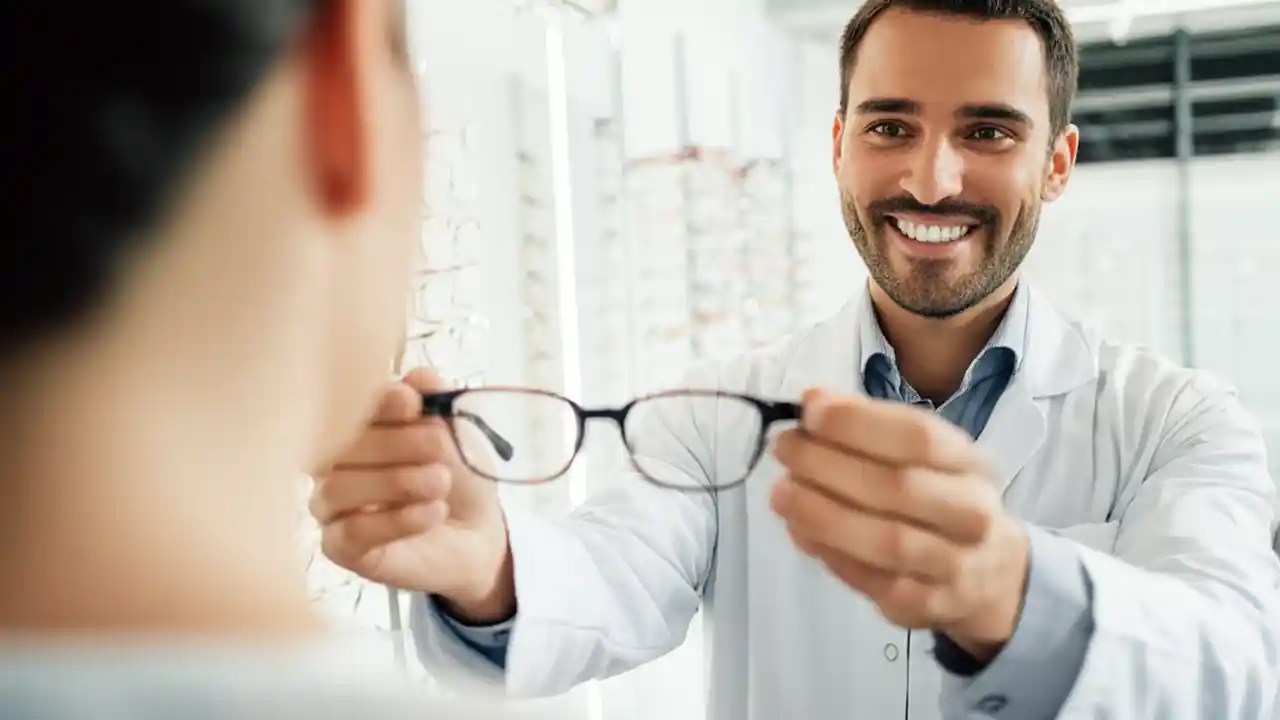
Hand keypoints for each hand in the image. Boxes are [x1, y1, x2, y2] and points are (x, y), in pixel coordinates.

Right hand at [311, 368, 514, 622]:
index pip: (346, 406)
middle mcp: (333, 463)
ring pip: (339, 488)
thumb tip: (419, 377)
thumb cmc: (459, 474)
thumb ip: (437, 401)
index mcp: (355, 426)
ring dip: (396, 482)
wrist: (479, 531)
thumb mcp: (458, 432)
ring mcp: (331, 506)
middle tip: (439, 446)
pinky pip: (351, 533)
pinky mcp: (341, 547)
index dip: (376, 402)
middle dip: (394, 442)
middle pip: (340, 446)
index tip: (411, 402)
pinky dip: (395, 520)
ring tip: (440, 482)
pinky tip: (432, 511)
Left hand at [770, 388, 1028, 659]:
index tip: (809, 411)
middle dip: (829, 465)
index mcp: (971, 464)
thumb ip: (869, 426)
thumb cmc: (941, 496)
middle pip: (897, 488)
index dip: (857, 423)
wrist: (991, 572)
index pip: (918, 437)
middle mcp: (971, 515)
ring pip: (884, 541)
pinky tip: (800, 529)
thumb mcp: (923, 454)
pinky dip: (829, 553)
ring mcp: (953, 566)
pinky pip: (870, 581)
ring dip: (822, 514)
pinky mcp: (925, 606)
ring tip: (782, 493)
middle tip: (785, 449)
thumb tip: (813, 402)